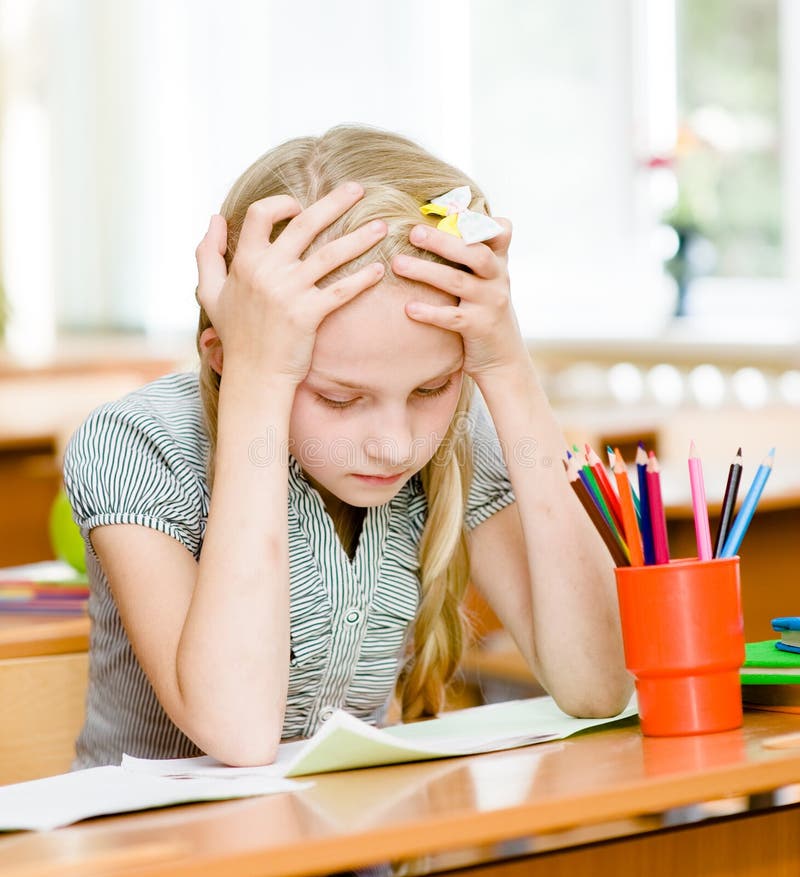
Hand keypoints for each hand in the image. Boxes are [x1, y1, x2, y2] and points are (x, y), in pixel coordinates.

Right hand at [195, 182, 386, 383]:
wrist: (253, 376)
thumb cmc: (235, 335)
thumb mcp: (209, 292)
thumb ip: (207, 254)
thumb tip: (215, 218)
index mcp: (245, 262)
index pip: (260, 213)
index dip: (282, 203)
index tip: (301, 204)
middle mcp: (267, 272)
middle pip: (304, 224)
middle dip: (335, 202)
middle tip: (359, 189)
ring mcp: (288, 293)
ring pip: (330, 254)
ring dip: (359, 238)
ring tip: (380, 226)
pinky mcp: (307, 315)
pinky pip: (341, 291)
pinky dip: (362, 279)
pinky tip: (379, 270)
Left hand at [391, 220, 527, 382]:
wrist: (502, 359)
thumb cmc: (484, 312)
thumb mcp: (485, 281)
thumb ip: (468, 255)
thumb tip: (432, 223)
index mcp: (498, 263)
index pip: (501, 232)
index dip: (482, 220)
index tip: (454, 209)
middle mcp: (498, 279)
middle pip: (474, 253)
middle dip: (443, 241)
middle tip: (413, 231)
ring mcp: (490, 304)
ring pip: (458, 282)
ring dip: (426, 271)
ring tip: (397, 264)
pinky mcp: (479, 328)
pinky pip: (453, 318)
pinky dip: (430, 312)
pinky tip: (408, 308)